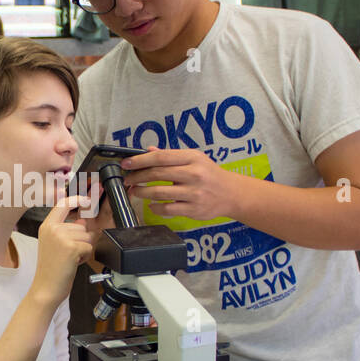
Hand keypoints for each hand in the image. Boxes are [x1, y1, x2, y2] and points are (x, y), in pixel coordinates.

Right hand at [31, 195, 93, 307]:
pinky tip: (74, 263)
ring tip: (70, 258)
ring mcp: (61, 237)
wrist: (45, 288)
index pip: (63, 204)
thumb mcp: (55, 244)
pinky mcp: (71, 248)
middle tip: (69, 253)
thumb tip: (83, 220)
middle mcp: (53, 229)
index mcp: (47, 226)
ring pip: (87, 236)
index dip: (77, 199)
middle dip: (81, 240)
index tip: (87, 199)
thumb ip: (67, 230)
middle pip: (81, 226)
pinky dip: (85, 257)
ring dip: (84, 249)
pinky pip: (89, 247)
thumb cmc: (51, 269)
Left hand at [121, 147, 238, 221]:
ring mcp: (194, 193)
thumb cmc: (211, 175)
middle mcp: (194, 174)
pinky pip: (167, 209)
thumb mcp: (195, 158)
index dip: (140, 160)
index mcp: (192, 158)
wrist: (232, 193)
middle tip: (128, 179)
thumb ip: (172, 155)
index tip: (127, 164)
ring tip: (135, 191)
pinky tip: (151, 204)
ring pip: (159, 192)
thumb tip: (149, 151)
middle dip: (138, 177)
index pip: (160, 157)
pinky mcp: (193, 209)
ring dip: (142, 192)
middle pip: (157, 174)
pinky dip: (155, 207)